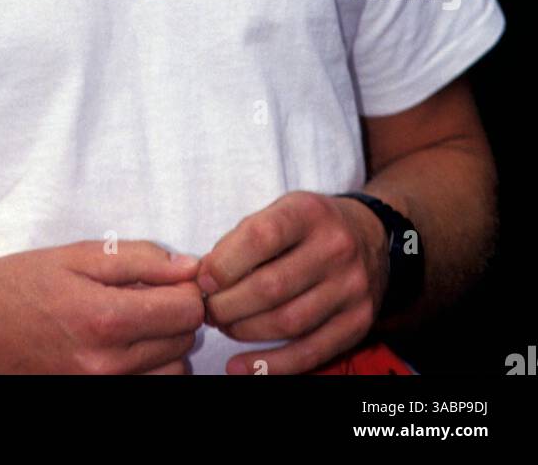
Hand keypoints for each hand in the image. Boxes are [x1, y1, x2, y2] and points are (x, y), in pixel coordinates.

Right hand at [0, 240, 204, 373]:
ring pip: (172, 374)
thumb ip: (139, 260)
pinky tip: (122, 347)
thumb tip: (190, 267)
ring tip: (133, 323)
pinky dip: (147, 370)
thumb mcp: (76, 256)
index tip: (169, 278)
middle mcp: (106, 366)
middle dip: (174, 314)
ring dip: (165, 347)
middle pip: (184, 342)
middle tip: (144, 296)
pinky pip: (146, 391)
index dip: (186, 287)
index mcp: (104, 319)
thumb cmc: (17, 285)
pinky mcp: (90, 403)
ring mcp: (98, 391)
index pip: (187, 309)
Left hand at [196, 191, 389, 373]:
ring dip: (243, 331)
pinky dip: (270, 365)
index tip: (203, 280)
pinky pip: (309, 353)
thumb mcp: (282, 210)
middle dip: (227, 305)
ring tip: (224, 326)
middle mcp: (335, 248)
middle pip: (271, 287)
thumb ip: (245, 238)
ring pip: (286, 323)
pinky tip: (241, 366)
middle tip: (209, 309)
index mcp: (309, 212)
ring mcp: (350, 288)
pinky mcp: (358, 323)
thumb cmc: (311, 225)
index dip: (224, 264)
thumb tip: (205, 277)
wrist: (372, 234)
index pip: (261, 237)